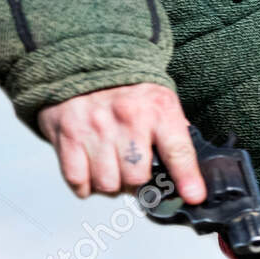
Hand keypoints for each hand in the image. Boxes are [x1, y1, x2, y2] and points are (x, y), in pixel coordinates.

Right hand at [37, 83, 206, 204]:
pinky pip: (77, 178)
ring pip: (107, 183)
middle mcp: (126, 118)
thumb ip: (175, 134)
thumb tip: (190, 175)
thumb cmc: (128, 88)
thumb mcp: (161, 101)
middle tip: (134, 173)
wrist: (83, 62)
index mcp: (157, 110)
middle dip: (137, 183)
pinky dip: (85, 184)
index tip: (193, 196)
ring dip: (111, 184)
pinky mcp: (67, 135)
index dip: (187, 179)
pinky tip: (91, 172)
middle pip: (136, 177)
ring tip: (112, 170)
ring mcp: (94, 127)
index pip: (177, 151)